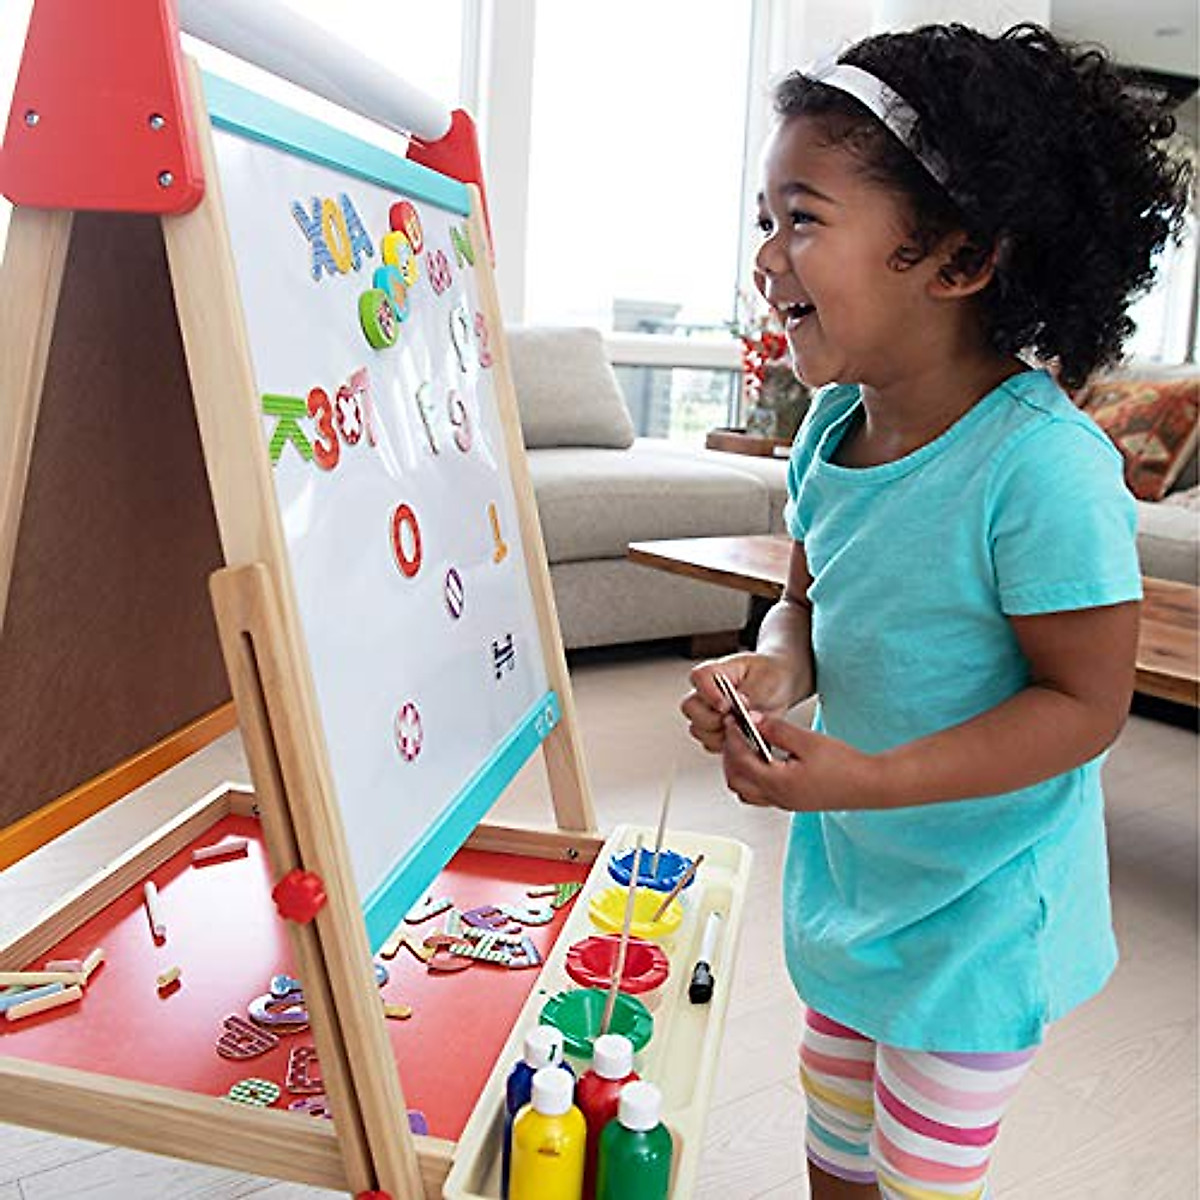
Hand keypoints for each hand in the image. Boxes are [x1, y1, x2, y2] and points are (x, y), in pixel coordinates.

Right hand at [681, 652, 797, 754]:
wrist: (777, 687)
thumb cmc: (768, 675)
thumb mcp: (766, 680)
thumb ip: (753, 695)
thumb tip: (746, 714)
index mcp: (715, 672)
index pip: (699, 677)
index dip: (708, 693)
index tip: (725, 706)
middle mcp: (705, 692)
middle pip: (690, 707)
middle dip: (713, 719)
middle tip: (736, 720)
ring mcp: (707, 712)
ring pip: (697, 729)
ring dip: (720, 734)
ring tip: (743, 729)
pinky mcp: (714, 731)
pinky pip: (709, 744)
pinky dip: (726, 745)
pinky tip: (743, 737)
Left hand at [722, 714, 886, 811]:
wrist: (870, 785)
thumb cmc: (845, 766)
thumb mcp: (808, 741)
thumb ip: (777, 730)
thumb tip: (754, 720)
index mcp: (777, 783)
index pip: (740, 761)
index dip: (733, 739)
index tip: (733, 722)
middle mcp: (777, 798)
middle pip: (736, 780)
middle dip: (731, 755)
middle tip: (736, 734)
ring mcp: (785, 803)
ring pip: (746, 790)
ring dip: (740, 768)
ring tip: (748, 745)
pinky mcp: (794, 802)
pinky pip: (761, 794)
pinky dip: (753, 777)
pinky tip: (766, 760)